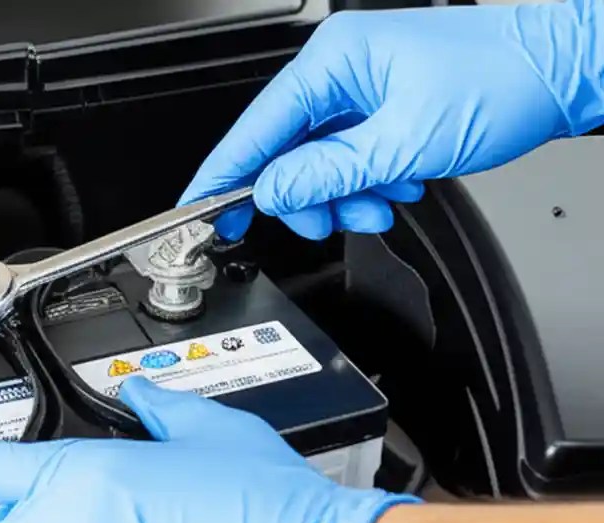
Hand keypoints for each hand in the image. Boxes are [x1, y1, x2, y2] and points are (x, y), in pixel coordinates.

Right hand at [181, 2, 603, 240]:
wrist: (565, 70)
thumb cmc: (500, 82)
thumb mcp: (403, 142)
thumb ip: (326, 174)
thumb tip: (271, 194)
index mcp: (333, 60)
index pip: (256, 126)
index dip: (225, 174)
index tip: (199, 209)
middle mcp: (340, 68)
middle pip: (287, 150)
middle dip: (308, 195)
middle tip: (325, 221)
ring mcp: (362, 86)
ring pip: (321, 160)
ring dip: (345, 193)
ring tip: (382, 201)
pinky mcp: (382, 105)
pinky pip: (351, 155)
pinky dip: (368, 180)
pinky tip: (399, 182)